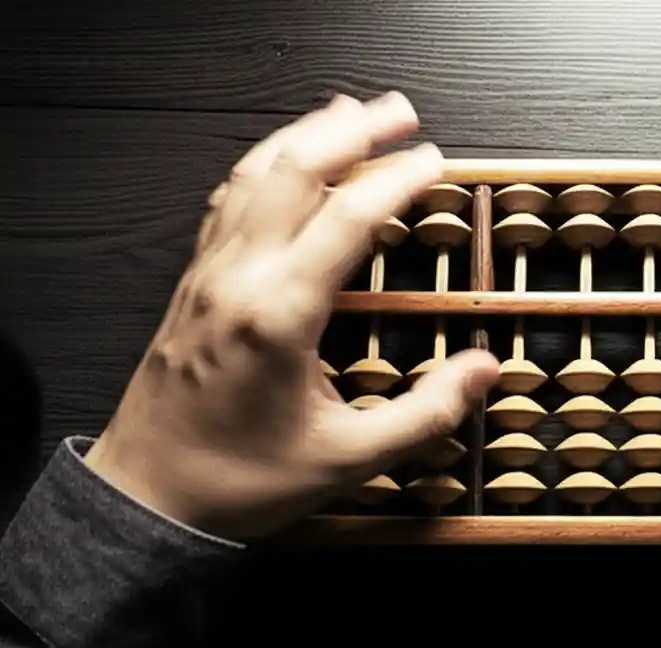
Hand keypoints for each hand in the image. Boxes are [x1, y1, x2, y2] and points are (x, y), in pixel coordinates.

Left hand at [84, 92, 498, 539]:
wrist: (148, 495)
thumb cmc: (242, 481)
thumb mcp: (347, 459)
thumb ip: (425, 413)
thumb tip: (485, 369)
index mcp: (279, 315)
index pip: (347, 218)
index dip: (397, 180)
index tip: (436, 162)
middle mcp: (238, 279)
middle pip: (295, 171)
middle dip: (352, 131)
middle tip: (401, 114)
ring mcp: (208, 275)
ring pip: (254, 175)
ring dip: (306, 135)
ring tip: (349, 113)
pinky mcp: (193, 283)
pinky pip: (228, 201)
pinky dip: (264, 165)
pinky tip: (284, 161)